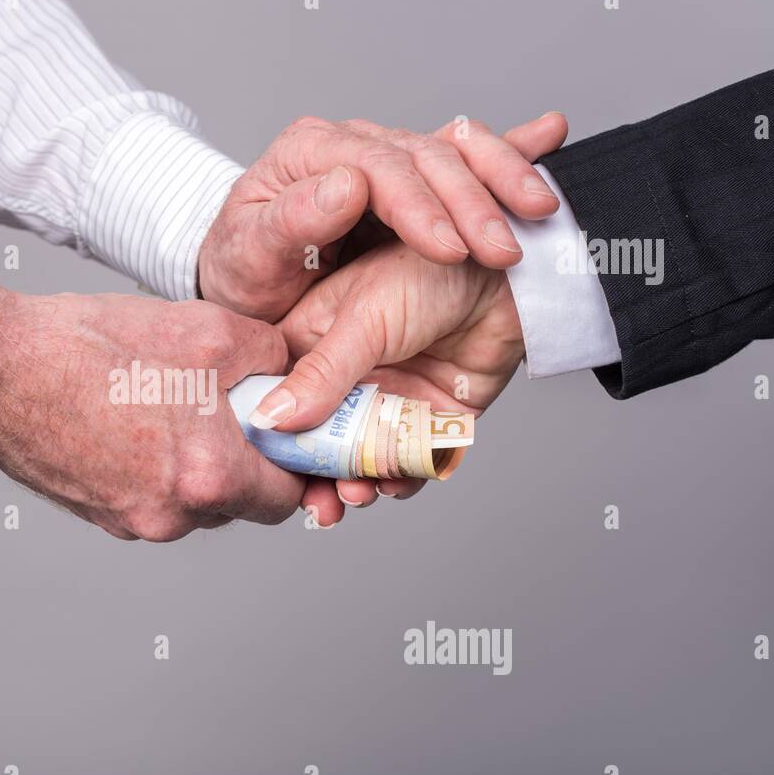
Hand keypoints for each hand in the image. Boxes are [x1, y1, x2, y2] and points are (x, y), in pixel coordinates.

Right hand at [0, 289, 305, 540]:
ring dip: (199, 462)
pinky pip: (152, 496)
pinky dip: (157, 466)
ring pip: (195, 501)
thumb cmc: (92, 347)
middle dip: (246, 460)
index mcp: (208, 477)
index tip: (291, 437)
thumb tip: (290, 374)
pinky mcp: (99, 514)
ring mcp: (130, 521)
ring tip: (172, 404)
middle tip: (228, 406)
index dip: (294, 466)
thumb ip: (271, 358)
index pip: (286, 499)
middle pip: (240, 503)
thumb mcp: (206, 330)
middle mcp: (172, 515)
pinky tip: (136, 417)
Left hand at [197, 113, 567, 322]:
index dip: (415, 203)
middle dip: (468, 203)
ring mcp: (389, 155)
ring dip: (502, 179)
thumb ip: (292, 223)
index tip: (447, 245)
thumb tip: (346, 184)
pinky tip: (551, 136)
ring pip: (454, 151)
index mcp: (309, 154)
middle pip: (423, 157)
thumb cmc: (246, 273)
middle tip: (501, 252)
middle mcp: (354, 144)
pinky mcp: (415, 174)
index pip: (374, 166)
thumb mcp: (250, 256)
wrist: (249, 280)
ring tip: (539, 211)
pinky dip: (509, 153)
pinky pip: (468, 154)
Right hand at [266, 243, 523, 524]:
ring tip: (354, 494)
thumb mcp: (363, 318)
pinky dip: (398, 480)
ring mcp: (384, 401)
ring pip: (356, 459)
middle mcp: (343, 378)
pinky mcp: (426, 420)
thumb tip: (270, 419)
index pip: (276, 400)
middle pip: (313, 441)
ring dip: (352, 483)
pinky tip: (392, 485)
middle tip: (314, 503)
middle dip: (311, 477)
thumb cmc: (430, 271)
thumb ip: (321, 374)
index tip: (265, 471)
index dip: (270, 438)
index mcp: (311, 343)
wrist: (508, 281)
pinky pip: (405, 462)